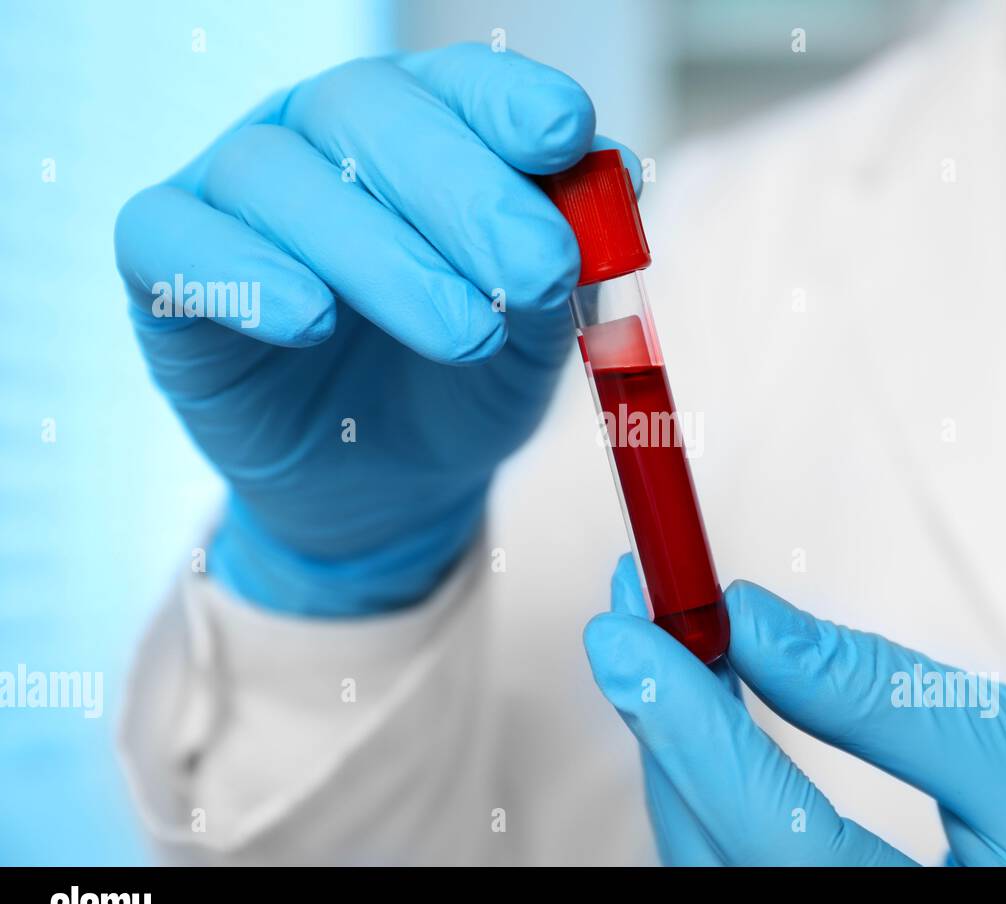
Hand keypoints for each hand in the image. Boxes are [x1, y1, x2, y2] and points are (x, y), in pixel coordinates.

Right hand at [114, 44, 636, 614]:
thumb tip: (614, 173)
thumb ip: (564, 261)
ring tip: (463, 335)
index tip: (566, 137)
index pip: (459, 83)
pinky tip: (312, 321)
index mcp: (421, 130)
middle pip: (370, 113)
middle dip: (465, 193)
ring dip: (381, 255)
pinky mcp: (162, 261)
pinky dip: (244, 274)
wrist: (384, 488)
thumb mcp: (533, 334)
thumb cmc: (463, 387)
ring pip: (281, 177)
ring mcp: (235, 190)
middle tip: (535, 270)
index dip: (511, 100)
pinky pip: (172, 239)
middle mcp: (320, 135)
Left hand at [584, 555, 1005, 864]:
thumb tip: (753, 622)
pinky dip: (717, 780)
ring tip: (658, 644)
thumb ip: (879, 694)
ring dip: (680, 749)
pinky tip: (703, 711)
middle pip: (725, 854)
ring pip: (722, 861)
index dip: (690, 725)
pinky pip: (750, 861)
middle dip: (668, 727)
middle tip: (633, 614)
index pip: (776, 836)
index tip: (627, 630)